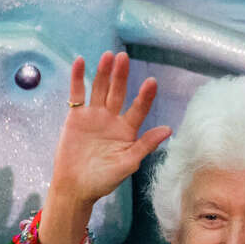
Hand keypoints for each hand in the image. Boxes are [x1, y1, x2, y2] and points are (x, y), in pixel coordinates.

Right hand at [48, 51, 170, 212]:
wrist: (76, 187)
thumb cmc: (104, 180)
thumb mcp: (128, 163)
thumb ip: (145, 144)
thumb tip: (169, 129)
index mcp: (128, 130)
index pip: (139, 109)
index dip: (145, 96)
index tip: (151, 82)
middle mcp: (112, 119)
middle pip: (118, 93)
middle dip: (121, 76)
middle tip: (124, 57)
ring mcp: (94, 116)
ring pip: (100, 89)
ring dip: (104, 73)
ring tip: (108, 56)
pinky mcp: (76, 117)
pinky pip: (77, 94)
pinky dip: (78, 78)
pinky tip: (80, 62)